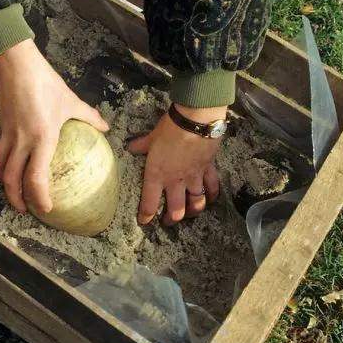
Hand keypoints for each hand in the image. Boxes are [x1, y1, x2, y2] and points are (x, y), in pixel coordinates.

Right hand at [0, 39, 108, 213]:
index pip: (37, 177)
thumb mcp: (70, 100)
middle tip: (24, 209)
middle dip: (16, 198)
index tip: (45, 208)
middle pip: (12, 179)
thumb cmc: (45, 82)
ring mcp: (9, 135)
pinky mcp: (1, 127)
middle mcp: (23, 141)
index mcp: (43, 138)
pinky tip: (9, 167)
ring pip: (2, 168)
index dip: (39, 197)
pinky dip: (2, 165)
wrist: (15, 65)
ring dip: (6, 184)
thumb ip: (88, 116)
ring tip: (14, 193)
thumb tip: (105, 128)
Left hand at [128, 104, 224, 225]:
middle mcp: (175, 181)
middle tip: (167, 222)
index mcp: (157, 175)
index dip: (146, 215)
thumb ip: (140, 146)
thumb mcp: (151, 138)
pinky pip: (212, 187)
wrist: (195, 121)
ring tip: (189, 214)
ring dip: (193, 212)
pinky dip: (212, 195)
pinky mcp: (208, 170)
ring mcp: (194, 177)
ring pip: (197, 203)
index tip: (144, 221)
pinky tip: (211, 198)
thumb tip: (129, 148)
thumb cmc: (170, 128)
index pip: (150, 203)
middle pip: (177, 211)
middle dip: (171, 220)